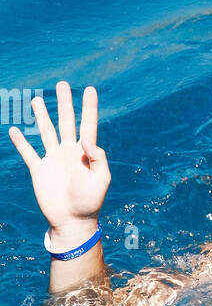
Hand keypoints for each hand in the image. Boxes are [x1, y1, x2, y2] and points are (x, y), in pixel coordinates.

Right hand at [9, 82, 109, 244]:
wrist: (72, 221)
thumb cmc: (90, 201)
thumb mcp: (101, 179)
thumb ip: (98, 158)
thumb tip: (87, 141)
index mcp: (85, 153)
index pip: (87, 124)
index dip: (89, 107)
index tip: (90, 89)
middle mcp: (68, 152)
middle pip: (65, 121)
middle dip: (64, 103)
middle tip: (61, 84)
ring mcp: (53, 160)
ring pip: (46, 132)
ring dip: (41, 116)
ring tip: (36, 100)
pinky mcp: (39, 170)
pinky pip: (28, 153)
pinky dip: (21, 142)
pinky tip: (15, 129)